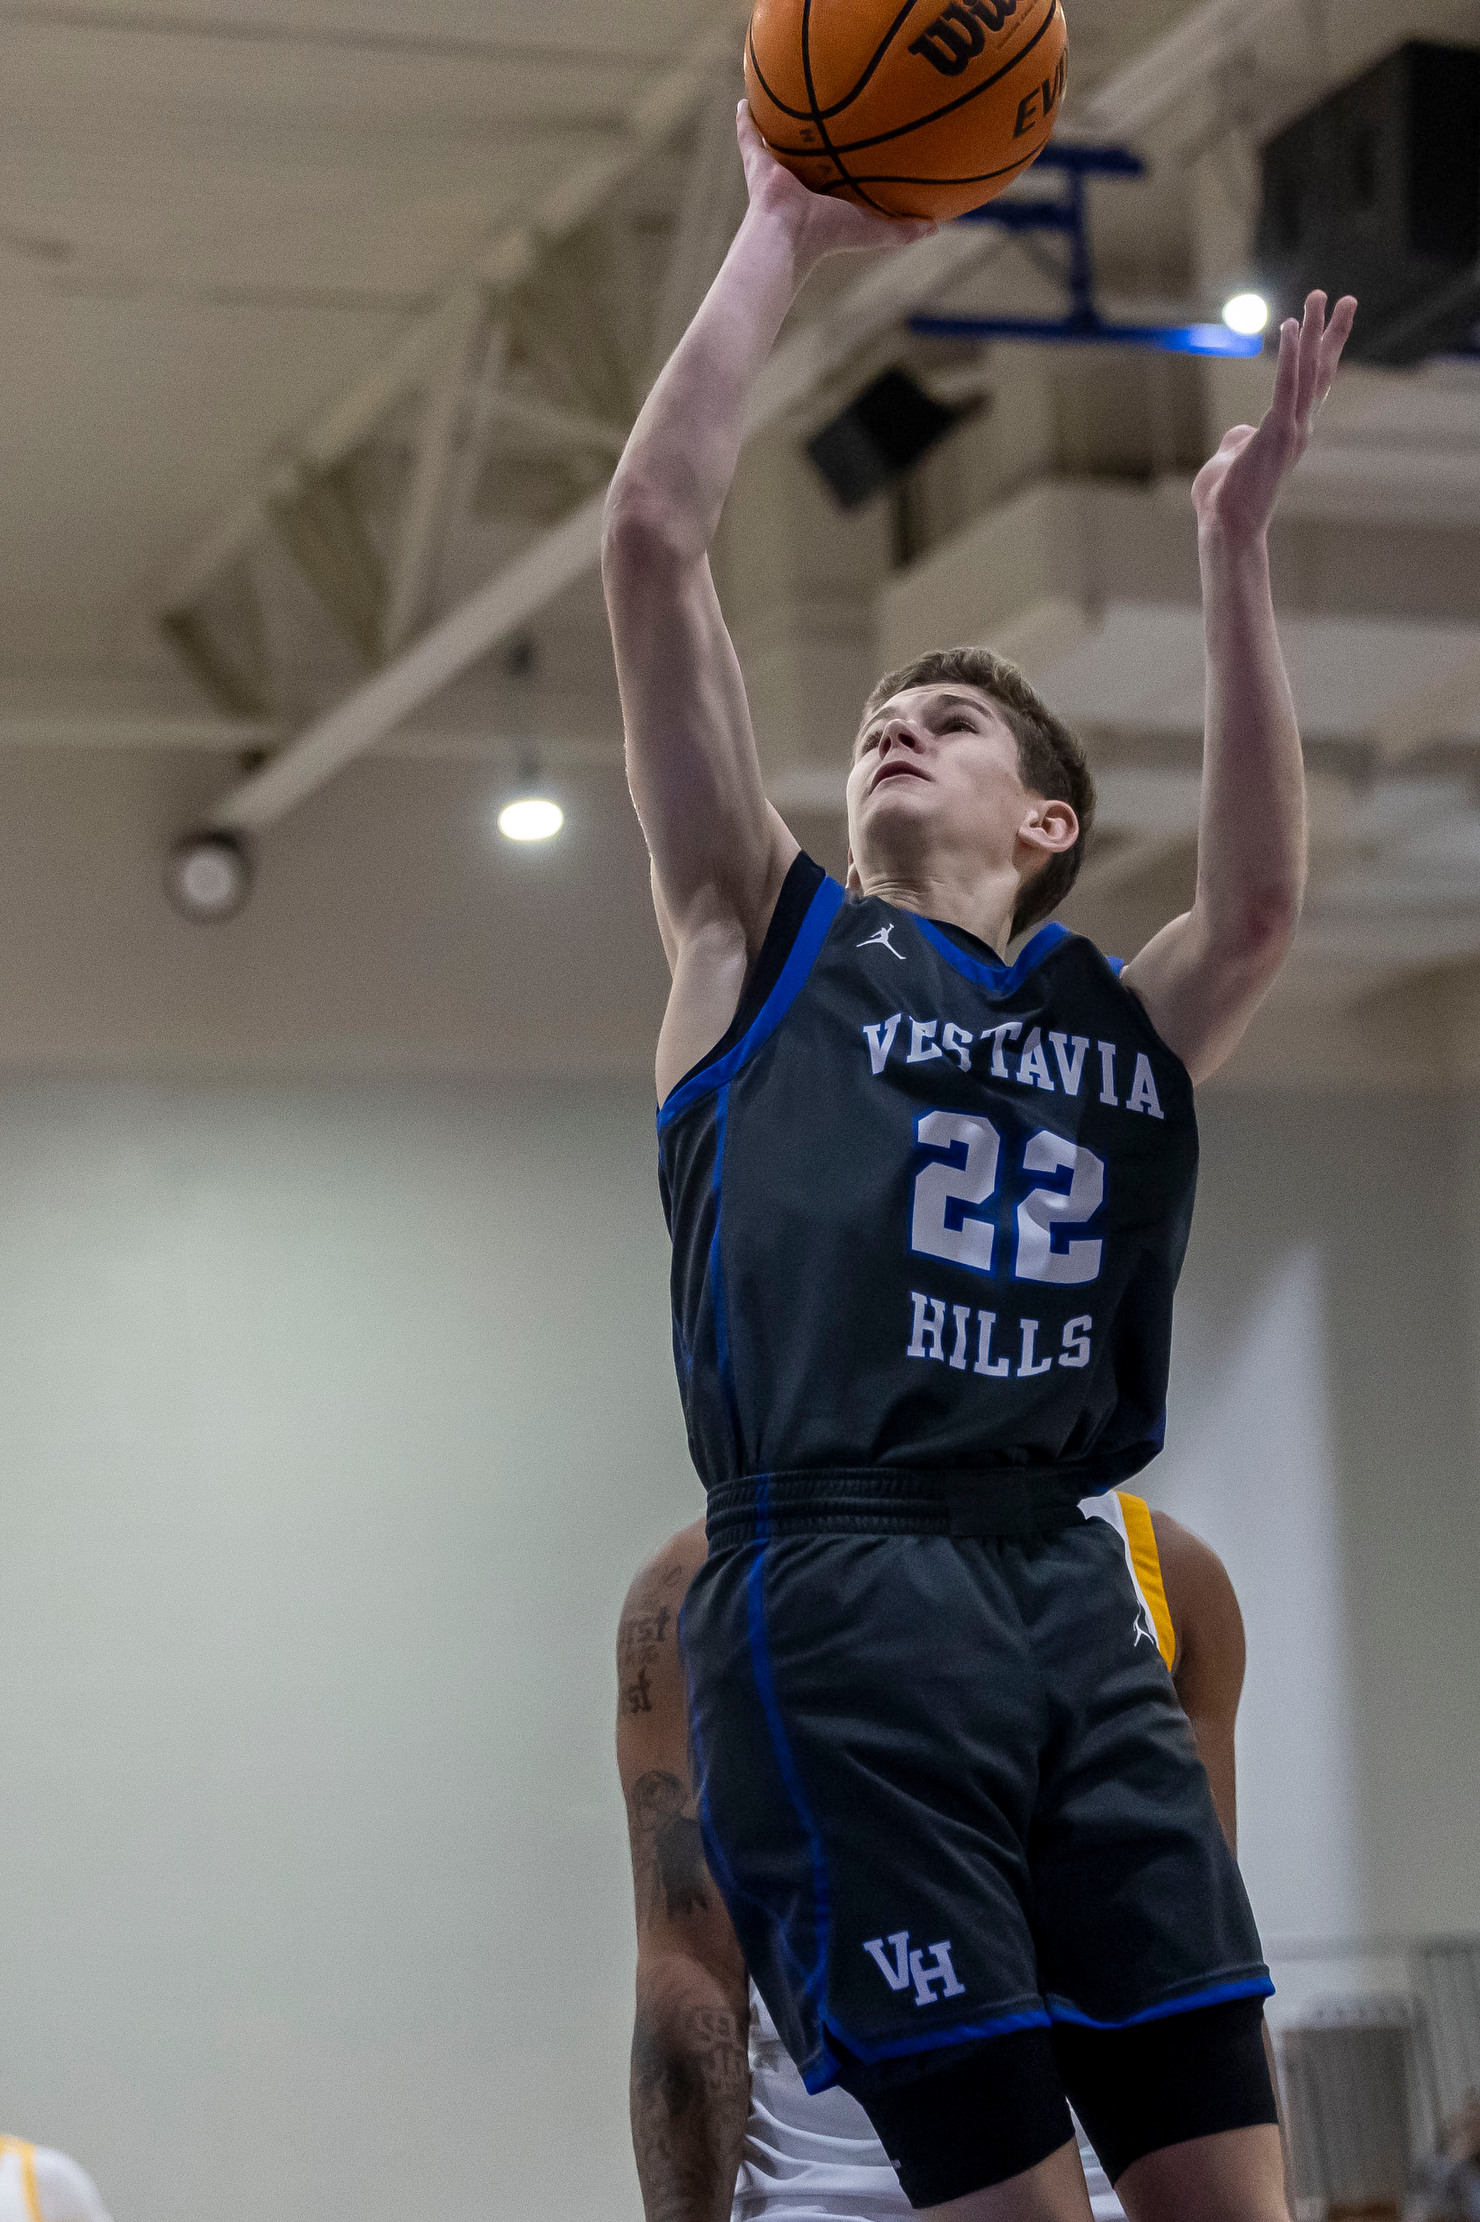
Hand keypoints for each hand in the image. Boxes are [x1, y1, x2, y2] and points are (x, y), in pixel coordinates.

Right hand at [737, 102, 934, 266]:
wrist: (791, 234)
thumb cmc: (831, 234)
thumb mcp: (874, 230)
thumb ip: (903, 229)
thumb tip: (935, 226)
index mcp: (826, 195)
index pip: (838, 172)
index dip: (847, 158)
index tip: (858, 141)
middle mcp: (802, 182)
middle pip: (810, 153)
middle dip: (815, 137)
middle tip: (824, 113)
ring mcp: (778, 172)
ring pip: (780, 142)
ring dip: (780, 125)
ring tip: (786, 98)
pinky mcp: (759, 163)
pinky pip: (749, 137)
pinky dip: (745, 121)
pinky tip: (745, 101)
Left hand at [1192, 289, 1357, 545]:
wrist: (1226, 527)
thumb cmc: (1224, 500)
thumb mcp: (1230, 460)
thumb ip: (1238, 440)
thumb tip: (1240, 431)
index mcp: (1288, 433)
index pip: (1311, 385)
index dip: (1320, 352)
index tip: (1327, 323)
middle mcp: (1298, 428)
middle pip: (1321, 371)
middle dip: (1332, 333)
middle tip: (1346, 298)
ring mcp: (1290, 430)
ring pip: (1308, 370)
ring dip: (1314, 331)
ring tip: (1319, 297)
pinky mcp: (1276, 432)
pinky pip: (1285, 384)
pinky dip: (1290, 354)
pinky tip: (1291, 326)